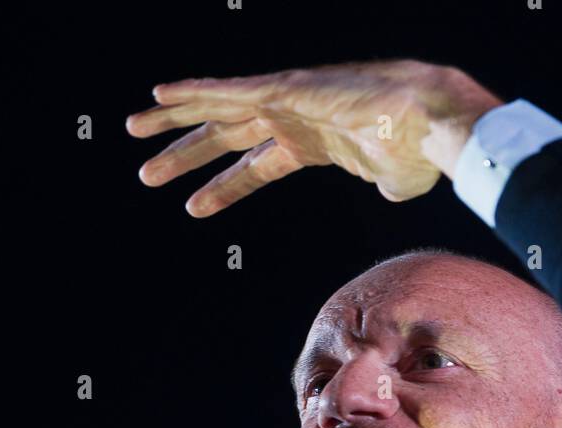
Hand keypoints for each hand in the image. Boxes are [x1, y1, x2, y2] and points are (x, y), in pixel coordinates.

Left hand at [126, 60, 501, 215]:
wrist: (429, 123)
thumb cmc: (421, 153)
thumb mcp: (396, 180)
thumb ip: (384, 183)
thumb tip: (391, 187)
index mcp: (314, 143)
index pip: (256, 166)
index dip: (224, 185)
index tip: (194, 203)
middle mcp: (292, 118)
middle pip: (224, 137)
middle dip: (184, 153)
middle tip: (147, 171)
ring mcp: (284, 101)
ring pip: (215, 112)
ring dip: (172, 124)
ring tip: (131, 132)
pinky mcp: (283, 90)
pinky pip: (227, 91)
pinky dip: (192, 92)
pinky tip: (158, 97)